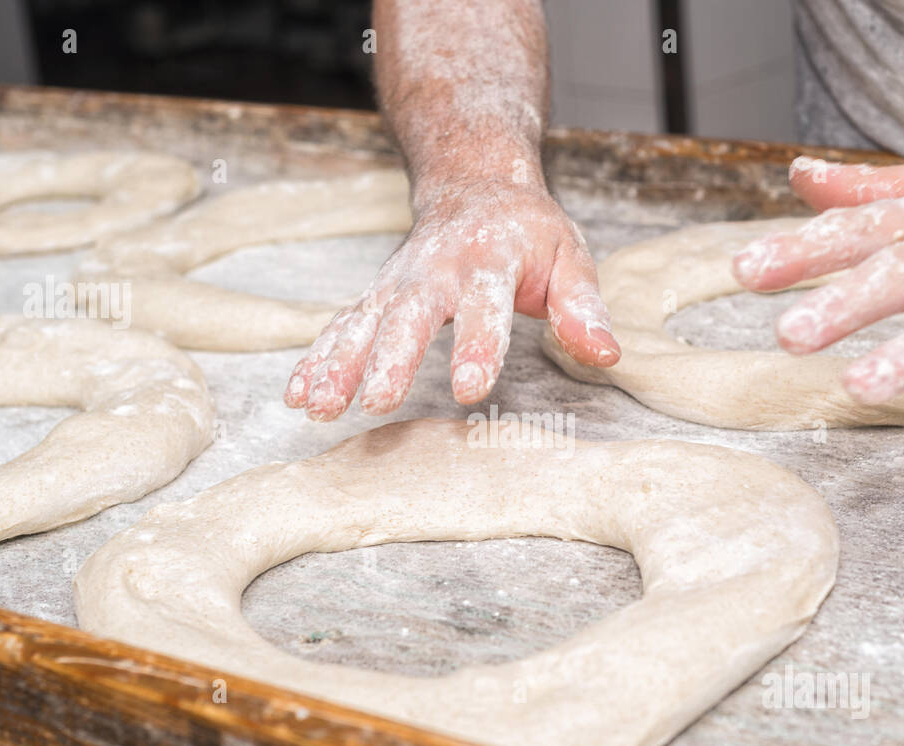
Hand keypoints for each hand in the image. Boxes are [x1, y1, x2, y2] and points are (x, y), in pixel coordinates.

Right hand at [284, 179, 619, 419]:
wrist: (474, 180)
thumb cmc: (529, 232)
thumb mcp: (570, 258)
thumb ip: (582, 307)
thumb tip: (605, 354)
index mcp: (489, 260)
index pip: (484, 308)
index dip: (477, 348)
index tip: (469, 390)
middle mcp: (436, 270)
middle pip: (409, 316)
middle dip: (390, 360)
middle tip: (375, 402)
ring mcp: (399, 282)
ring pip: (363, 322)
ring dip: (338, 364)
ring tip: (319, 407)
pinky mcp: (377, 294)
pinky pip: (342, 325)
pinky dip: (317, 358)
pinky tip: (298, 394)